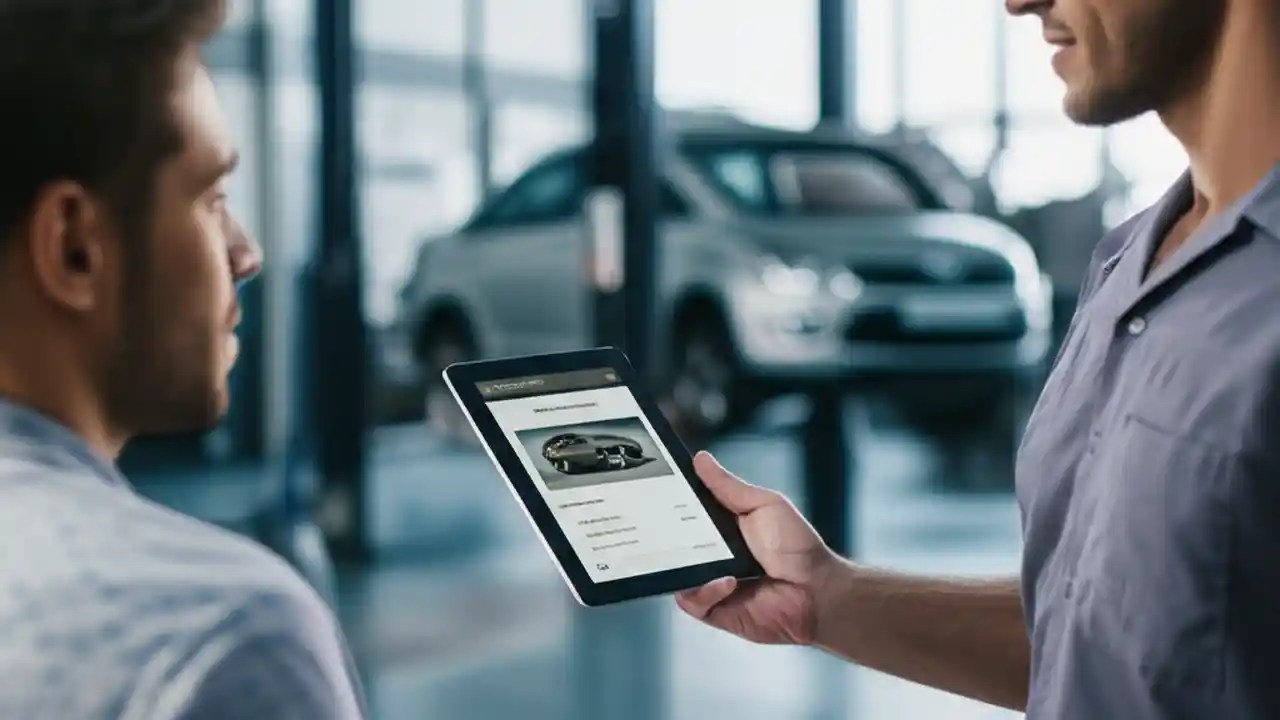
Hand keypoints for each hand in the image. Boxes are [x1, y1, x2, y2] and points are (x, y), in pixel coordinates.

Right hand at [676, 452, 841, 645]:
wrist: (817, 591)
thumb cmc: (797, 547)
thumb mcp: (764, 505)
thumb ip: (729, 487)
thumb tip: (701, 459)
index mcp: (721, 528)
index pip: (684, 515)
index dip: (668, 505)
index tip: (655, 490)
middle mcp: (711, 555)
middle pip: (674, 544)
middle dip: (665, 536)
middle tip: (660, 526)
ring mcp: (710, 583)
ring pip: (677, 574)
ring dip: (686, 565)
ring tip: (705, 557)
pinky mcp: (715, 610)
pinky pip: (693, 601)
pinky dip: (705, 591)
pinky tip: (728, 582)